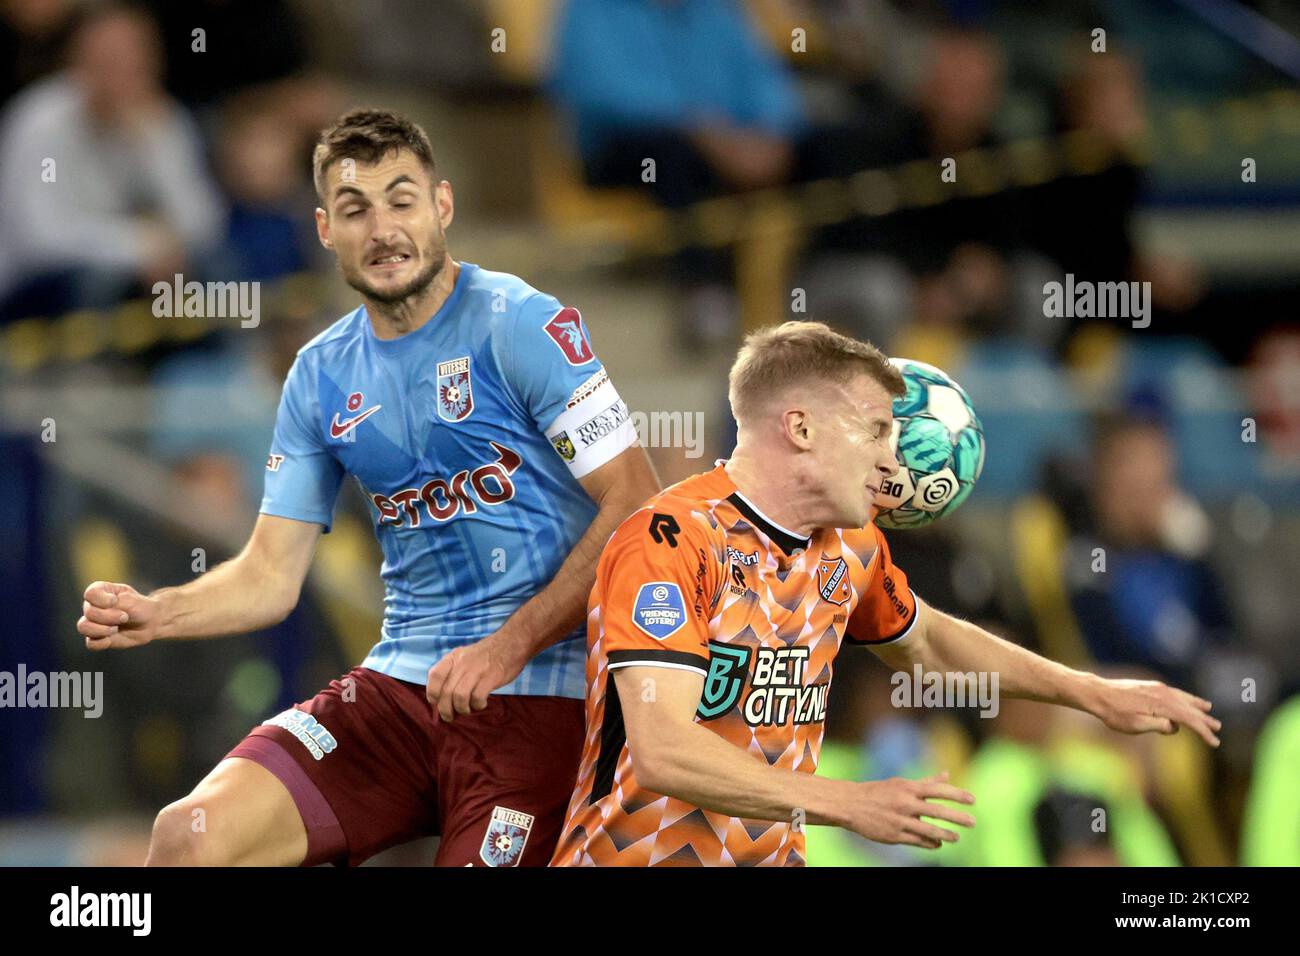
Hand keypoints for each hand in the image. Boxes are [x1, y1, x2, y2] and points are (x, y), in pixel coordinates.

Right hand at [79, 582, 159, 650]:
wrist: (149, 622)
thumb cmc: (139, 607)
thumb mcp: (130, 601)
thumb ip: (115, 604)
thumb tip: (98, 617)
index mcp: (99, 591)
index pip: (90, 594)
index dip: (102, 600)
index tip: (116, 601)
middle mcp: (92, 606)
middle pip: (89, 612)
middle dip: (109, 617)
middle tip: (125, 617)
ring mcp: (92, 623)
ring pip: (84, 627)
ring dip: (102, 630)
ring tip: (116, 628)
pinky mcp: (96, 638)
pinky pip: (91, 644)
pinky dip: (102, 642)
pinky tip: (111, 639)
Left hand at [425, 631, 528, 722]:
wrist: (511, 643)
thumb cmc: (487, 654)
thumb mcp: (464, 656)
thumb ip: (452, 670)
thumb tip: (442, 695)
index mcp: (453, 657)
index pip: (434, 675)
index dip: (432, 692)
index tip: (436, 702)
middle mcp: (462, 663)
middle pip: (446, 692)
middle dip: (446, 710)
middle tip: (450, 716)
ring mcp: (476, 670)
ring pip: (459, 697)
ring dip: (462, 709)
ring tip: (467, 709)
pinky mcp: (491, 678)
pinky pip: (477, 698)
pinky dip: (477, 705)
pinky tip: (481, 703)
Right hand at [846, 771, 975, 848]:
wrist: (851, 804)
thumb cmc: (880, 792)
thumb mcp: (902, 783)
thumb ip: (927, 782)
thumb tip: (948, 775)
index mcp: (908, 788)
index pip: (938, 790)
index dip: (957, 795)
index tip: (972, 800)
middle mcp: (905, 803)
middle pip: (937, 811)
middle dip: (957, 817)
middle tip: (973, 822)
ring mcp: (900, 820)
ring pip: (928, 829)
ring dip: (945, 834)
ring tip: (956, 837)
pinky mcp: (894, 835)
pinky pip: (917, 841)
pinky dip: (930, 843)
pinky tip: (938, 843)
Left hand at [1089, 676, 1220, 746]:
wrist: (1098, 693)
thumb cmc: (1115, 713)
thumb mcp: (1136, 725)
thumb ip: (1158, 726)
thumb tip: (1175, 727)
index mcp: (1162, 705)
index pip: (1190, 720)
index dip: (1203, 732)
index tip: (1214, 743)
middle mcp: (1163, 693)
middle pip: (1190, 708)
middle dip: (1204, 719)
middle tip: (1217, 729)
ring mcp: (1157, 688)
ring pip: (1183, 697)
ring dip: (1196, 705)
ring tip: (1208, 709)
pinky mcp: (1150, 686)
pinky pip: (1174, 692)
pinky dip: (1184, 697)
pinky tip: (1185, 699)